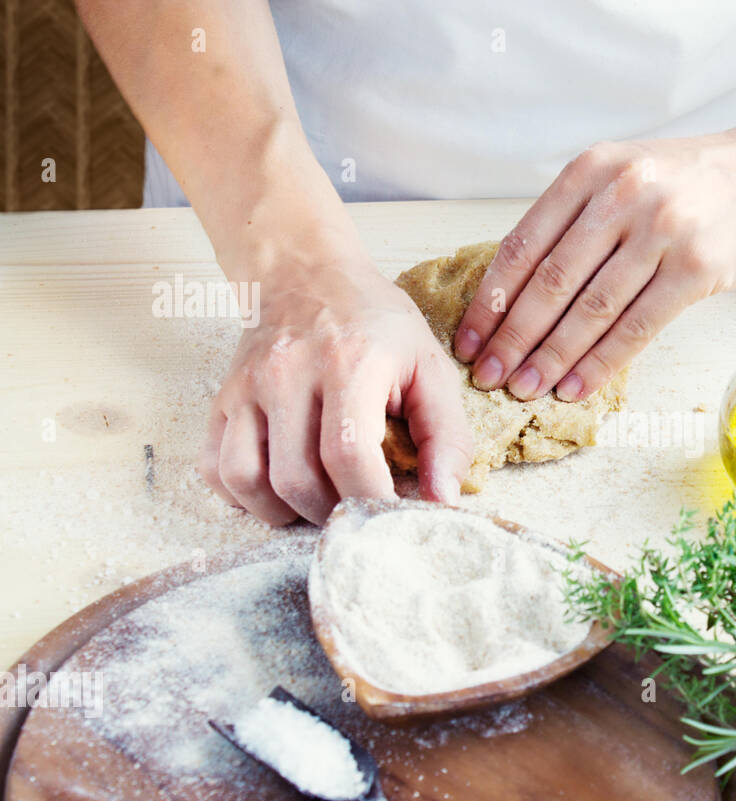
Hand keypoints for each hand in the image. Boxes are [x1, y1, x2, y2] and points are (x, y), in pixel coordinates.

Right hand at [199, 257, 472, 525]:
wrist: (307, 272)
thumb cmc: (376, 325)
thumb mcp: (430, 366)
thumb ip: (446, 435)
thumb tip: (443, 501)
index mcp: (348, 363)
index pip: (349, 455)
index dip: (374, 501)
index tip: (394, 517)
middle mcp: (287, 373)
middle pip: (297, 478)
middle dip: (334, 512)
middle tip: (360, 509)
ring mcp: (247, 387)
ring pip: (247, 480)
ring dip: (285, 512)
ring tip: (320, 503)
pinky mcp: (222, 399)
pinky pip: (214, 468)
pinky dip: (243, 497)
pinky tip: (279, 492)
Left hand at [453, 125, 735, 401]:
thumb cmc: (699, 182)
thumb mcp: (629, 175)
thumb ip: (579, 219)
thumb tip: (519, 293)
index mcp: (591, 170)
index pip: (523, 244)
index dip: (490, 299)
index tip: (469, 340)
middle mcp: (623, 194)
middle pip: (550, 282)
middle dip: (512, 338)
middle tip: (488, 377)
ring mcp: (663, 230)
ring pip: (591, 309)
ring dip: (552, 357)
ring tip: (525, 390)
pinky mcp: (699, 267)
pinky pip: (637, 327)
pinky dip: (601, 363)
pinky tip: (577, 387)